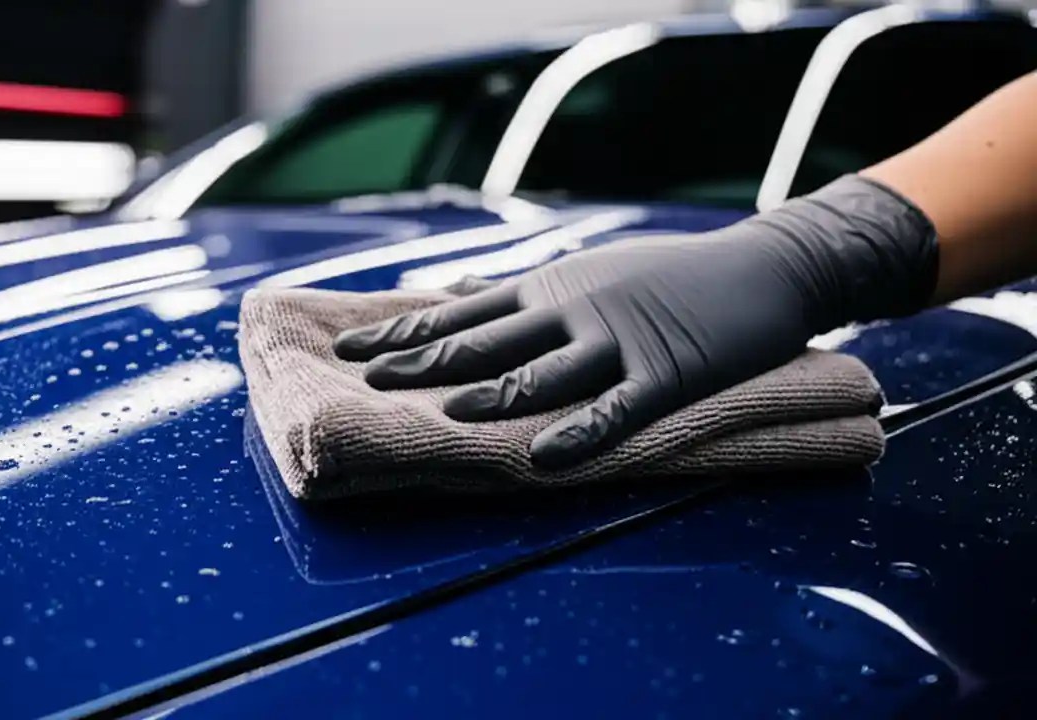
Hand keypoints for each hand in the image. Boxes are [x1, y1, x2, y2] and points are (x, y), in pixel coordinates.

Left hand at [335, 175, 937, 467]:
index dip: (404, 332)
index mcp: (550, 289)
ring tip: (443, 415)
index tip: (350, 349)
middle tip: (368, 379)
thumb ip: (521, 291)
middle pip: (485, 340)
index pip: (459, 313)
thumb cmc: (667, 274)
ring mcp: (619, 342)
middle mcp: (572, 310)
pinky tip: (541, 457)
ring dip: (491, 395)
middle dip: (424, 361)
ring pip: (542, 374)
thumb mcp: (585, 271)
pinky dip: (578, 434)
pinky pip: (617, 411)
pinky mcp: (667, 375)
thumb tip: (457, 291)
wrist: (764, 267)